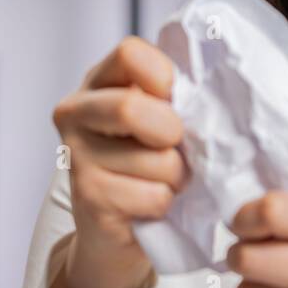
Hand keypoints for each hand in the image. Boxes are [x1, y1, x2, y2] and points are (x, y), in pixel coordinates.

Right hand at [51, 36, 188, 287]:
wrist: (116, 233)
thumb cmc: (148, 168)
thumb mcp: (160, 121)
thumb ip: (175, 98)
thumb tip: (212, 97)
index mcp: (98, 83)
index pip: (130, 54)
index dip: (165, 79)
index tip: (173, 103)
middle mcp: (76, 113)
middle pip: (130, 108)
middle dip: (172, 134)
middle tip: (174, 149)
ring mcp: (76, 157)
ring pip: (156, 160)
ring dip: (176, 177)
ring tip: (162, 181)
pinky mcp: (88, 199)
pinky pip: (154, 197)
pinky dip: (165, 204)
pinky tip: (148, 206)